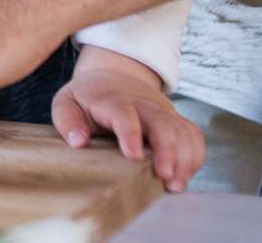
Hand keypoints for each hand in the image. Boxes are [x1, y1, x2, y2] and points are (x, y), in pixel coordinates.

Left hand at [53, 48, 205, 192]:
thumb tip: (78, 142)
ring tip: (175, 185)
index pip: (124, 114)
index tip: (133, 157)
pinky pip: (193, 135)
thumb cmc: (88, 97)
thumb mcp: (67, 102)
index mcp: (113, 101)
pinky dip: (194, 155)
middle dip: (167, 150)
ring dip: (184, 158)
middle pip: (161, 122)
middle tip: (164, 177)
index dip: (130, 134)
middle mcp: (143, 104)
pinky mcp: (174, 120)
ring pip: (182, 130)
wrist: (113, 75)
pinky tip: (185, 175)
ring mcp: (162, 111)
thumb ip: (68, 121)